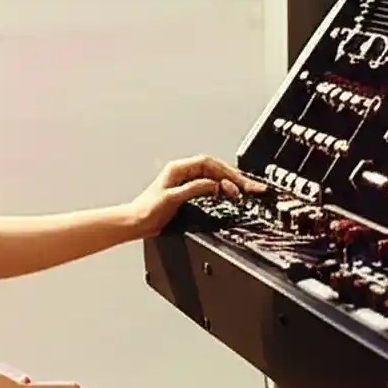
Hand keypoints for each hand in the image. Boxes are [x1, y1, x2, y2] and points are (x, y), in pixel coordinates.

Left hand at [127, 155, 266, 237]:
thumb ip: (194, 189)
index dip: (227, 171)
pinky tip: (231, 195)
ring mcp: (186, 182)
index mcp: (179, 168)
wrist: (134, 223)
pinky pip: (210, 187)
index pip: (209, 163)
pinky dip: (223, 190)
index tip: (240, 182)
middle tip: (252, 188)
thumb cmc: (146, 211)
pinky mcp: (188, 193)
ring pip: (215, 178)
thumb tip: (215, 184)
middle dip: (235, 178)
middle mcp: (184, 172)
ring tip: (245, 192)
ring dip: (231, 184)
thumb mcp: (172, 198)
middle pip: (216, 169)